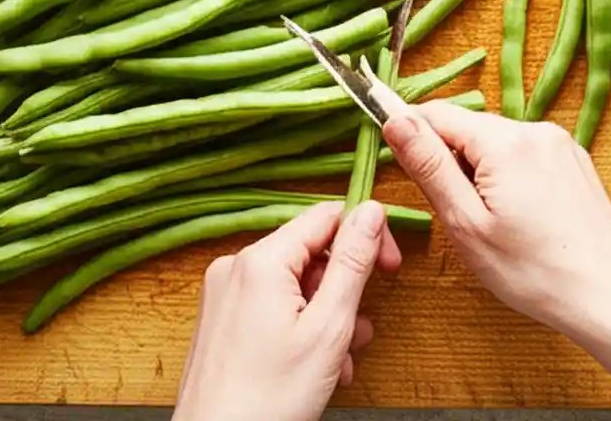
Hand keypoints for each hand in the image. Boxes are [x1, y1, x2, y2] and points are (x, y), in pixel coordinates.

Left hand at [173, 201, 400, 420]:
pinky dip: (299, 327)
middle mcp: (235, 267)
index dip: (365, 237)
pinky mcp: (221, 319)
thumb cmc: (268, 400)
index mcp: (260, 261)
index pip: (326, 217)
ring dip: (326, 316)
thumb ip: (352, 263)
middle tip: (361, 330)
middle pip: (309, 253)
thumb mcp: (328, 328)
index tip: (390, 267)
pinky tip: (313, 366)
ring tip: (338, 360)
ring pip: (293, 285)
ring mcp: (223, 294)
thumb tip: (371, 210)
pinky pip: (271, 306)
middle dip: (344, 289)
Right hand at [381, 102, 610, 332]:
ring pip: (496, 141)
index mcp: (505, 143)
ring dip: (479, 168)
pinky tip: (518, 215)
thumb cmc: (530, 271)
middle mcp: (535, 130)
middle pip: (468, 127)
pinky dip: (508, 174)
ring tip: (490, 220)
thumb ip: (429, 167)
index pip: (437, 114)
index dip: (409, 132)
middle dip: (450, 159)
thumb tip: (395, 120)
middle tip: (454, 211)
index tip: (395, 157)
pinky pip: (524, 153)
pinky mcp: (574, 159)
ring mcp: (560, 143)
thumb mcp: (465, 224)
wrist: (605, 295)